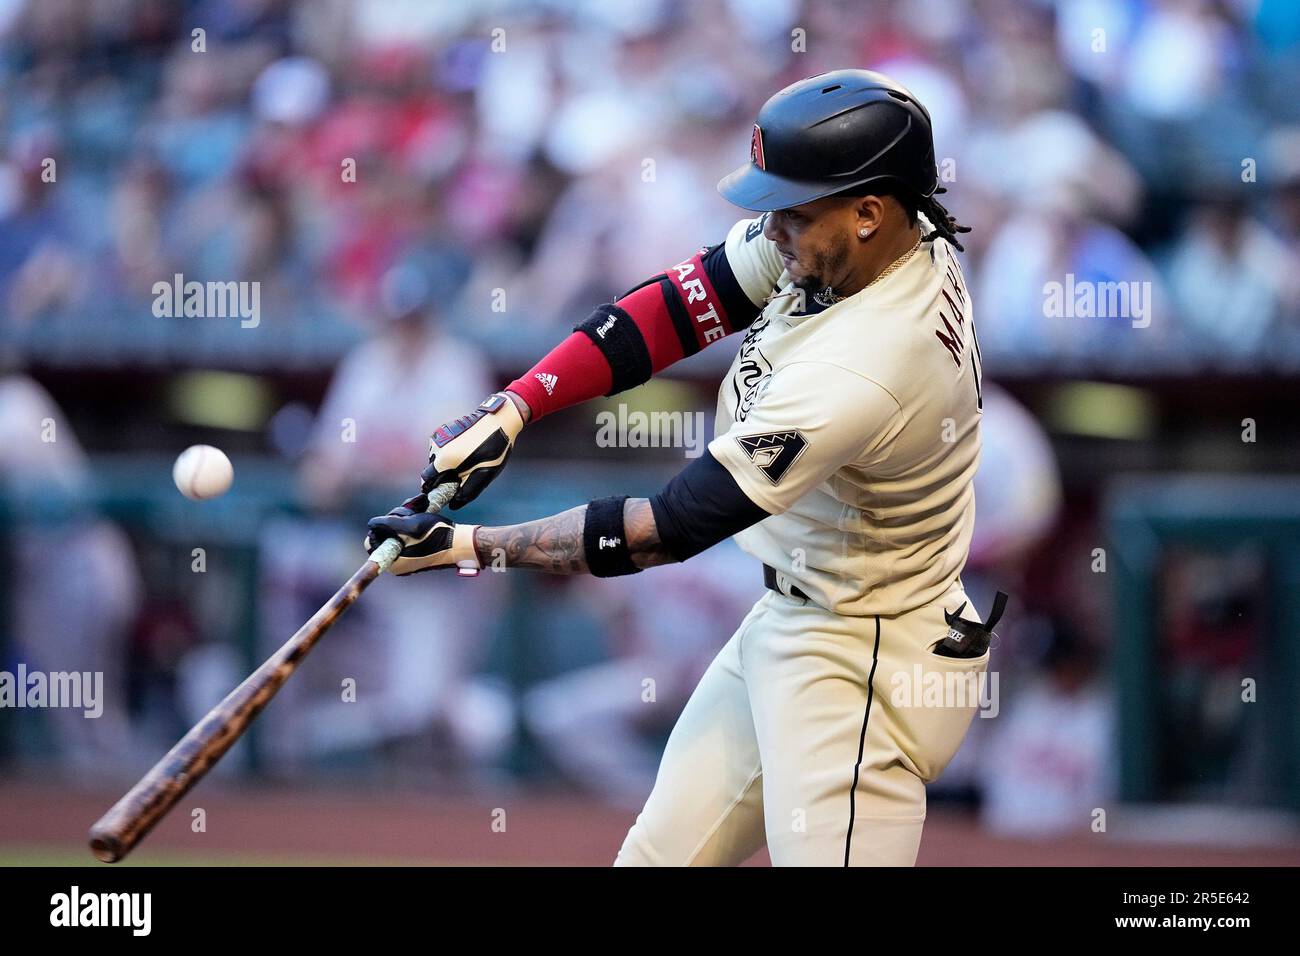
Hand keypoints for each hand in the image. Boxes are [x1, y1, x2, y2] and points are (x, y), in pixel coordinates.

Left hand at [364, 494, 480, 575]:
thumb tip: (371, 523)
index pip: (372, 542)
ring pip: (395, 531)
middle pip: (384, 534)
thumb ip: (387, 524)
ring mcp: (407, 556)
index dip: (380, 527)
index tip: (395, 520)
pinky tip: (421, 515)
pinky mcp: (415, 549)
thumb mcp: (410, 526)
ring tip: (419, 513)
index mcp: (393, 562)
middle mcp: (398, 562)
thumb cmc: (436, 535)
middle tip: (411, 514)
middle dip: (395, 520)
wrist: (459, 543)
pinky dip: (411, 522)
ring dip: (405, 518)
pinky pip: (405, 533)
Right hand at [421, 392, 525, 508]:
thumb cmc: (493, 448)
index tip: (446, 492)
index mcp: (444, 459)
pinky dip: (450, 453)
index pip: (426, 481)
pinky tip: (466, 451)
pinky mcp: (444, 429)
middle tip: (463, 477)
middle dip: (443, 477)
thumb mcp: (483, 475)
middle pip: (431, 470)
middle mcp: (436, 447)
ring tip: (468, 461)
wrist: (499, 420)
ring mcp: (439, 436)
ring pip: (437, 458)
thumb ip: (466, 492)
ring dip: (447, 464)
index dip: (434, 490)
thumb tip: (453, 504)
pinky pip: (442, 448)